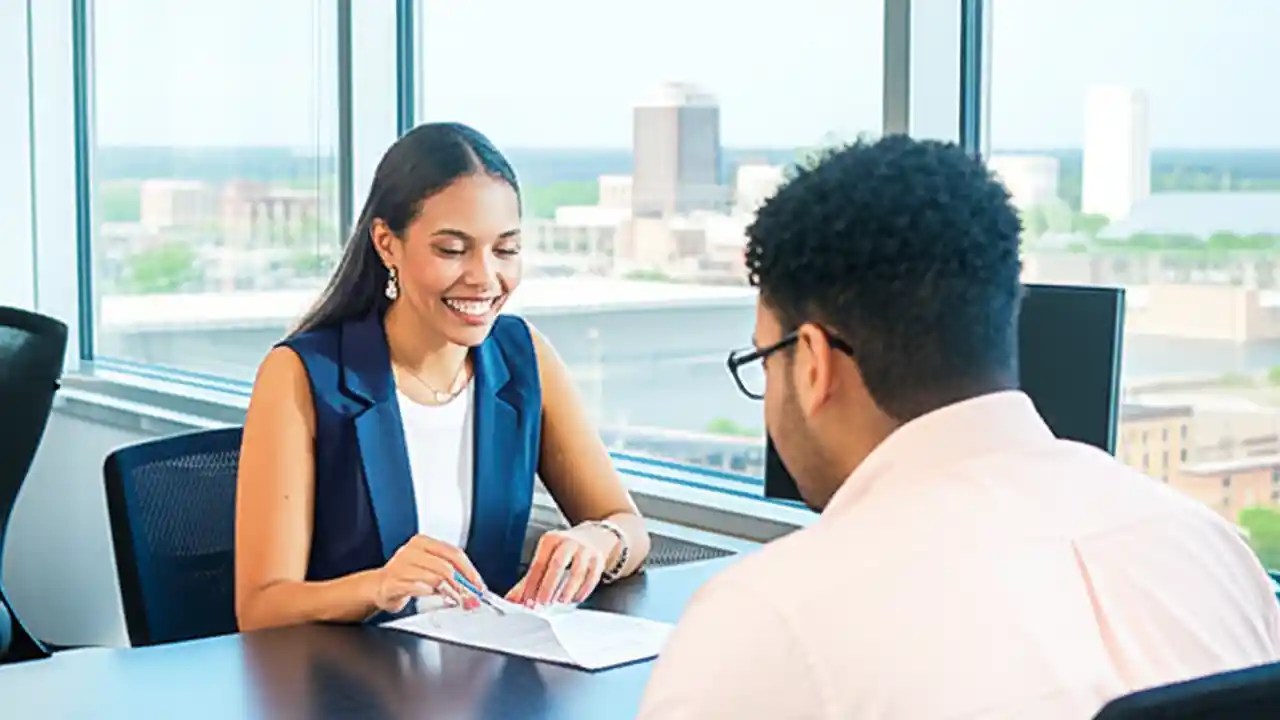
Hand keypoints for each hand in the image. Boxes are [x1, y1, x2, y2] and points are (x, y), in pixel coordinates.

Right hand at [370, 535, 485, 613]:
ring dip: (449, 591)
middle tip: (469, 595)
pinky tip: (434, 595)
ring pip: (434, 577)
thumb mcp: (430, 568)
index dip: (469, 570)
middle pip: (445, 566)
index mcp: (422, 542)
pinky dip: (430, 593)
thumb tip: (472, 584)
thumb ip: (450, 572)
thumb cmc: (408, 576)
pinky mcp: (393, 583)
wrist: (379, 587)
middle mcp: (411, 551)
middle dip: (461, 583)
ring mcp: (400, 566)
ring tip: (455, 598)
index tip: (478, 583)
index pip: (453, 552)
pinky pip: (417, 588)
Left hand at [506, 526, 612, 606]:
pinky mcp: (599, 559)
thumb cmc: (564, 551)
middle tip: (542, 604)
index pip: (538, 564)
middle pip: (557, 565)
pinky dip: (583, 591)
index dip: (532, 584)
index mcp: (551, 540)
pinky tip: (575, 599)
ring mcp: (585, 550)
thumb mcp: (546, 558)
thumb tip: (512, 601)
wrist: (594, 537)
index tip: (527, 601)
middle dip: (548, 586)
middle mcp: (568, 542)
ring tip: (559, 602)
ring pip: (577, 571)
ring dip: (567, 589)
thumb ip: (529, 580)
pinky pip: (592, 578)